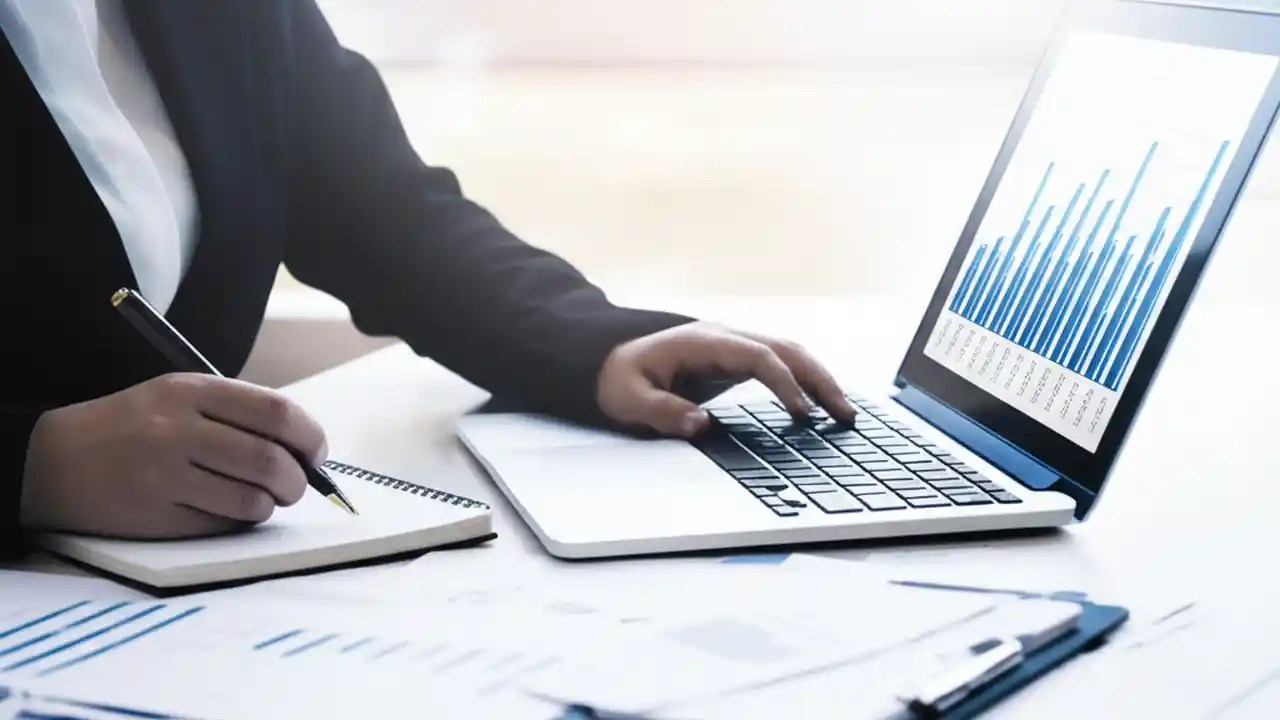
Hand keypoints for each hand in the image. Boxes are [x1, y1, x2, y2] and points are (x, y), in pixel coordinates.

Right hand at [21, 374, 326, 538]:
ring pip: (254, 498)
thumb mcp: (176, 397)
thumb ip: (236, 412)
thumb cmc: (129, 428)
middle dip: (299, 480)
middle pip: (272, 460)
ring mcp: (166, 474)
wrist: (50, 461)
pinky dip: (239, 520)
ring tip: (262, 499)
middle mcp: (179, 429)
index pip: (276, 413)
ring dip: (271, 504)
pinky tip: (226, 510)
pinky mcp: (157, 515)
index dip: (310, 437)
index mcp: (191, 391)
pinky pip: (224, 524)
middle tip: (296, 485)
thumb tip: (304, 446)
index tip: (316, 453)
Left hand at [597, 322, 855, 437]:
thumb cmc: (617, 378)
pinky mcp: (734, 362)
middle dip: (819, 380)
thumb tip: (701, 425)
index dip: (785, 383)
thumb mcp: (629, 399)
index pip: (758, 356)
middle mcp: (725, 338)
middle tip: (844, 414)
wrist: (606, 360)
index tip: (803, 413)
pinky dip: (804, 381)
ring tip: (844, 414)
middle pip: (785, 350)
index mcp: (704, 342)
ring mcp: (732, 347)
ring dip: (818, 379)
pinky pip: (778, 366)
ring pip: (788, 354)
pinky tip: (820, 405)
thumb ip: (662, 411)